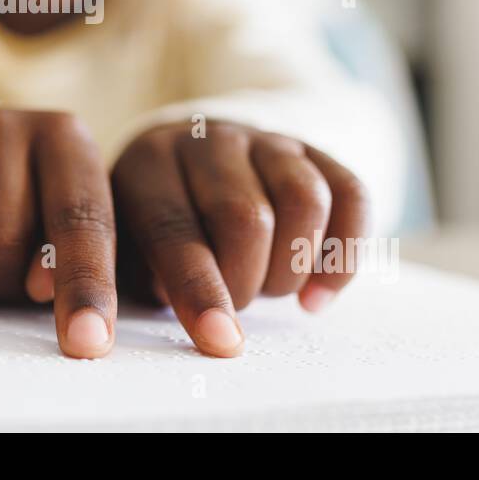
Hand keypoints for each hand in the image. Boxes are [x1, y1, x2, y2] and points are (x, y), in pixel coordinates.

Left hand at [111, 121, 370, 356]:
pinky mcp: (311, 149)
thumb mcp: (127, 245)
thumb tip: (178, 306)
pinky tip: (315, 296)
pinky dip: (344, 256)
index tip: (221, 340)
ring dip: (292, 268)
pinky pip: (351, 195)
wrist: (189, 158)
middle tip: (235, 303)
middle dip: (247, 283)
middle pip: (247, 218)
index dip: (199, 288)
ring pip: (303, 202)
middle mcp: (207, 140)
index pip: (173, 228)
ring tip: (268, 288)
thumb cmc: (151, 221)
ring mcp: (263, 139)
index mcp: (148, 164)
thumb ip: (140, 275)